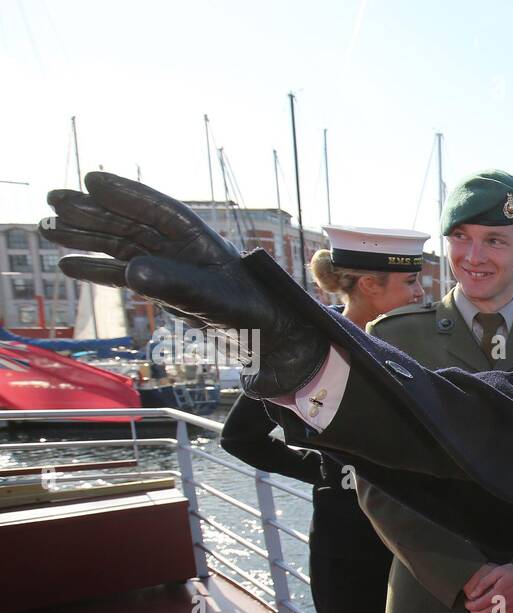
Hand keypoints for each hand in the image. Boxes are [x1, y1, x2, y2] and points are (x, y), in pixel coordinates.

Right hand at [40, 171, 326, 397]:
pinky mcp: (161, 284)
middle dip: (93, 212)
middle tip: (53, 199)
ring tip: (47, 229)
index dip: (126, 193)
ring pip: (119, 245)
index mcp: (198, 239)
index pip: (157, 210)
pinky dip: (96, 269)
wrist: (264, 333)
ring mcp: (167, 264)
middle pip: (129, 223)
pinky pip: (121, 272)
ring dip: (85, 236)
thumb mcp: (216, 300)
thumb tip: (133, 271)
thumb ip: (177, 285)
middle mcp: (179, 247)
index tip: (93, 178)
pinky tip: (67, 265)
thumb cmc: (250, 311)